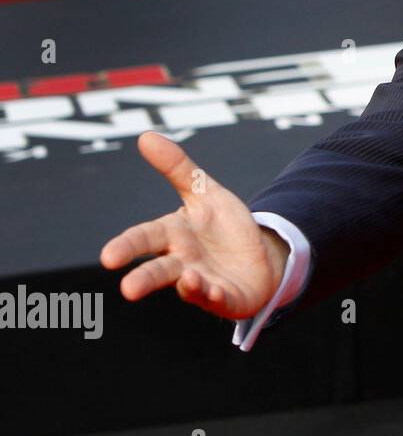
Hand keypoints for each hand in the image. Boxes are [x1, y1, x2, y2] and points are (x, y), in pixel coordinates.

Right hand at [100, 131, 287, 320]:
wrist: (260, 256)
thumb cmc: (223, 227)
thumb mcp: (206, 192)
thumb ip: (177, 168)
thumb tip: (145, 136)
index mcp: (172, 236)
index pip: (144, 239)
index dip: (126, 247)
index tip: (108, 257)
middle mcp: (182, 262)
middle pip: (158, 271)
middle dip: (143, 279)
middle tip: (128, 290)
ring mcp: (203, 283)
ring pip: (188, 287)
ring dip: (187, 285)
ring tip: (187, 278)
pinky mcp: (226, 298)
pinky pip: (220, 299)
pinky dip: (215, 295)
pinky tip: (216, 291)